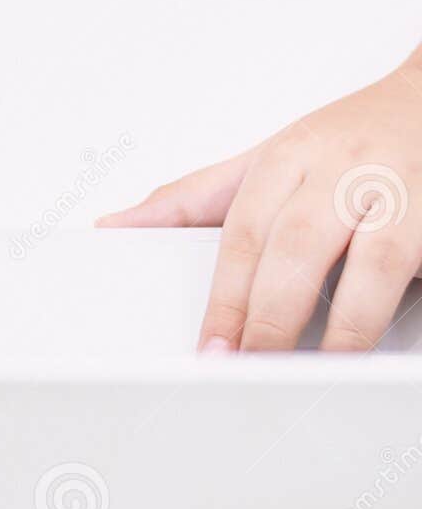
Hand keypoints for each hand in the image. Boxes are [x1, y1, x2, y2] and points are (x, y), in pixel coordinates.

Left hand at [99, 61, 421, 350]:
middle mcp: (346, 171)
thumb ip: (192, 200)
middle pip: (300, 248)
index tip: (212, 348)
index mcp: (289, 158)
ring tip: (319, 368)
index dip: (226, 298)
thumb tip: (116, 225)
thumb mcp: (264, 159)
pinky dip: (403, 302)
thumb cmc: (345, 141)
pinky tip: (377, 342)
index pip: (245, 235)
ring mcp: (406, 193)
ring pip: (374, 262)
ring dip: (345, 323)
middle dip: (272, 316)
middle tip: (252, 367)